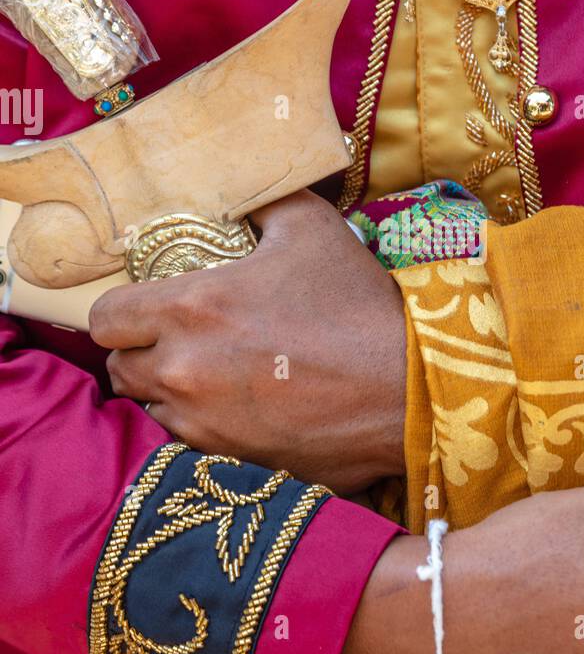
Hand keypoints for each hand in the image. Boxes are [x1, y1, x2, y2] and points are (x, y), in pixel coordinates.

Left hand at [89, 192, 406, 492]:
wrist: (408, 390)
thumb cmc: (358, 306)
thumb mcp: (312, 229)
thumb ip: (264, 204)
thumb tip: (243, 193)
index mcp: (191, 308)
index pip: (105, 319)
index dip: (120, 311)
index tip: (145, 306)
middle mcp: (183, 369)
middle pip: (118, 368)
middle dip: (139, 351)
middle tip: (175, 339)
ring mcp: (204, 422)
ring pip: (150, 408)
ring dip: (166, 390)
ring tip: (207, 374)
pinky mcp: (231, 459)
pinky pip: (187, 443)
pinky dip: (199, 424)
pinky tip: (235, 406)